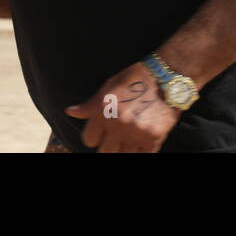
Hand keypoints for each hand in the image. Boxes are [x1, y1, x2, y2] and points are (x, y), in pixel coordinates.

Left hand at [65, 63, 179, 152]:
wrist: (166, 79)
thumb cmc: (135, 80)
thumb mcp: (109, 87)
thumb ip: (90, 105)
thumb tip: (70, 112)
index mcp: (104, 110)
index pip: (89, 139)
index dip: (95, 137)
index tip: (101, 134)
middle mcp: (118, 123)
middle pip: (105, 152)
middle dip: (108, 147)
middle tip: (116, 139)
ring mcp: (135, 132)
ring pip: (124, 155)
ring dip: (126, 149)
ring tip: (130, 138)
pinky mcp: (153, 138)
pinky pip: (143, 155)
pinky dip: (141, 151)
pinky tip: (141, 141)